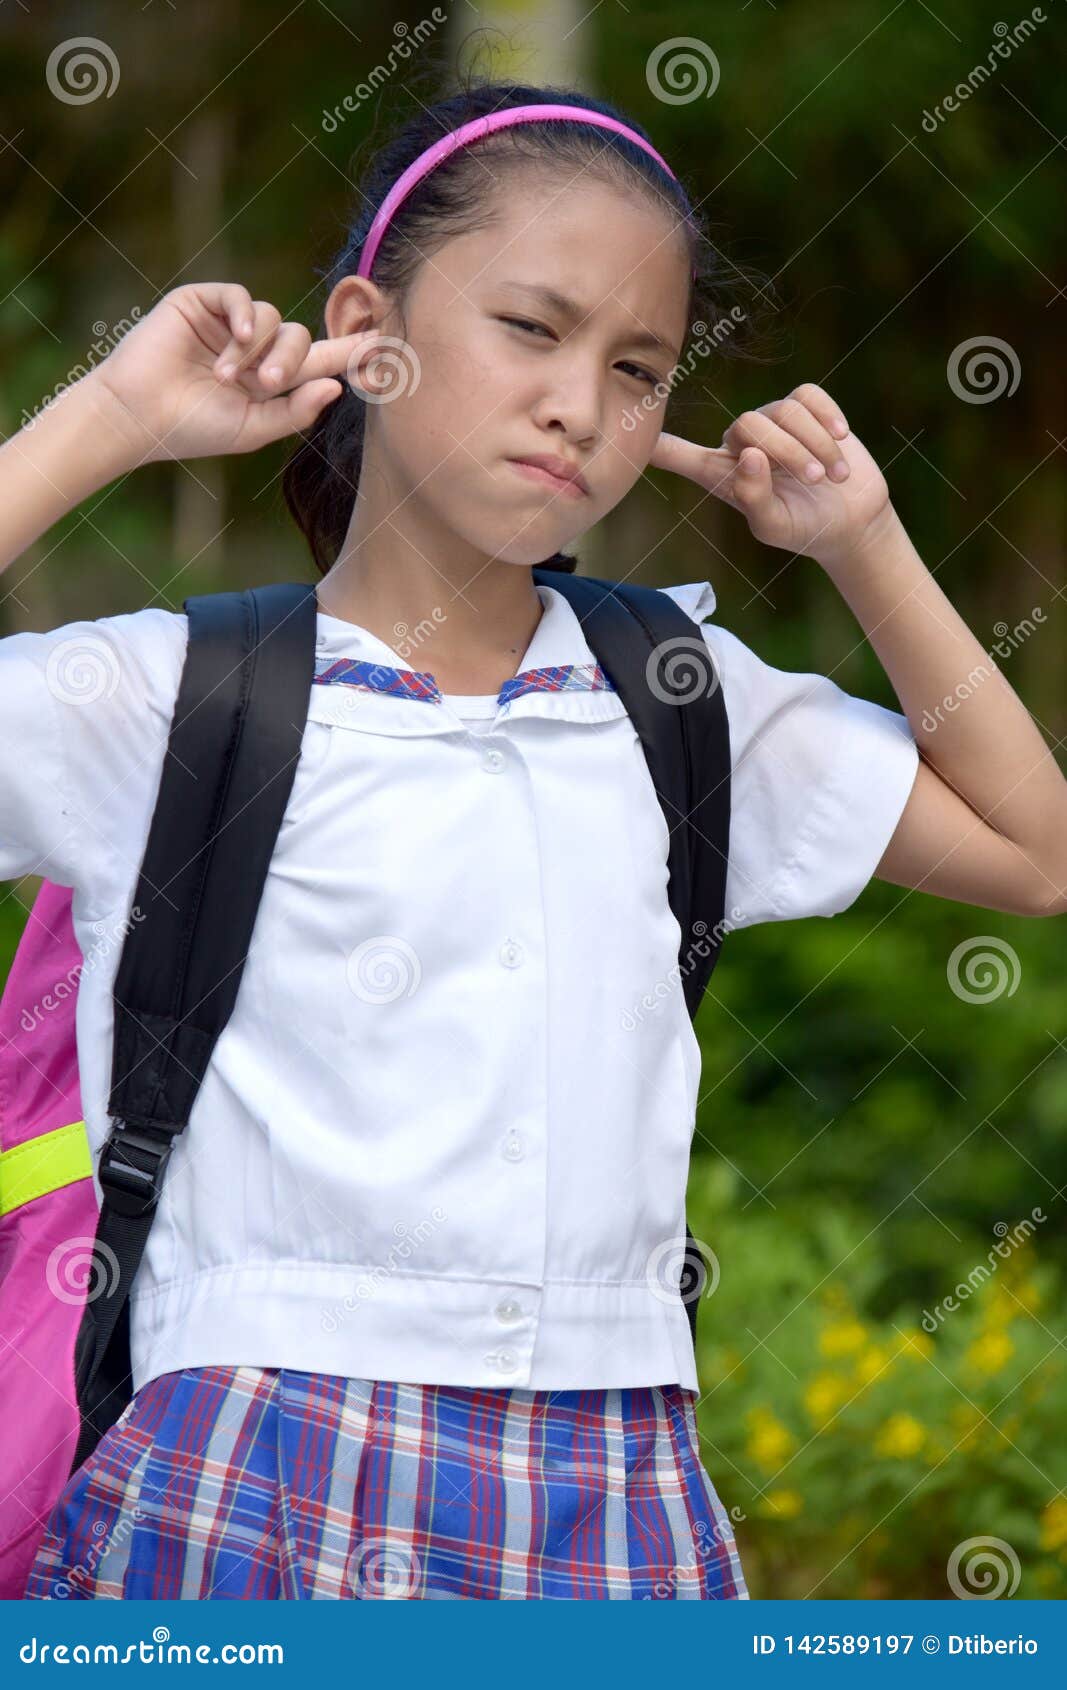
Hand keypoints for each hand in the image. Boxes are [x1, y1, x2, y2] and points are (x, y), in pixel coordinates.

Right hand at [81, 282, 372, 464]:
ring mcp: (231, 324)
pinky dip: (246, 316)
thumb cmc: (195, 428)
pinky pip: (243, 296)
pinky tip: (238, 338)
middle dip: (293, 360)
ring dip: (258, 350)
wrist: (140, 414)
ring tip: (227, 377)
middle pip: (301, 338)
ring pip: (275, 319)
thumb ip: (295, 410)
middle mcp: (257, 349)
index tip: (388, 344)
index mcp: (272, 381)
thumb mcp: (254, 428)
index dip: (352, 352)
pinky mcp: (205, 302)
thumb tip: (336, 385)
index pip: (321, 360)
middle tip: (267, 383)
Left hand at [648, 384, 891, 568]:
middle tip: (813, 480)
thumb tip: (750, 455)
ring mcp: (772, 421)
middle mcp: (740, 442)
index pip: (677, 453)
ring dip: (814, 443)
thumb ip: (754, 498)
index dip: (657, 443)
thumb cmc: (801, 528)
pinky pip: (809, 397)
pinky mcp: (805, 408)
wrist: (847, 520)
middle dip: (786, 451)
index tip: (626, 425)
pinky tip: (841, 439)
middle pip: (748, 424)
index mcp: (720, 473)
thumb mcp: (773, 526)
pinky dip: (827, 418)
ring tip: (832, 475)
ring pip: (784, 410)